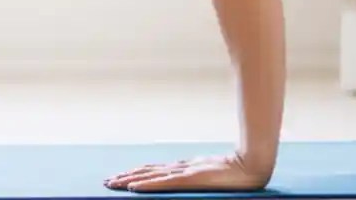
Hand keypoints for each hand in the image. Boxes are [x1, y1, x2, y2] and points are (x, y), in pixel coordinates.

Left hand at [105, 153, 270, 192]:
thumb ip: (194, 174)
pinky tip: (132, 188)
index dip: (134, 173)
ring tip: (112, 184)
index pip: (151, 170)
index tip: (119, 177)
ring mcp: (182, 173)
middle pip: (145, 172)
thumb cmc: (233, 171)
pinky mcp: (188, 179)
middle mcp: (178, 168)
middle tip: (107, 182)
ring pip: (148, 176)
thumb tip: (183, 177)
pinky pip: (162, 183)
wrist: (248, 166)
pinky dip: (145, 185)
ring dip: (128, 181)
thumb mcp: (208, 173)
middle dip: (124, 177)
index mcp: (182, 168)